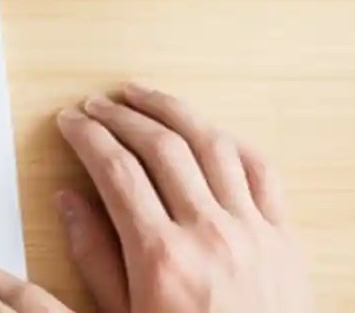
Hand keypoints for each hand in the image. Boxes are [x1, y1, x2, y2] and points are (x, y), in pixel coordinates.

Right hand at [55, 84, 310, 312]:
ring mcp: (253, 231)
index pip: (116, 170)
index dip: (88, 136)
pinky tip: (205, 131)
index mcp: (161, 258)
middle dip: (121, 116)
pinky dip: (229, 140)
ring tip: (141, 96)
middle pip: (160, 146)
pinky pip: (260, 169)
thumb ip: (93, 258)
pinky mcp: (285, 236)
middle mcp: (209, 234)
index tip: (71, 122)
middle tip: (96, 105)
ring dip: (171, 110)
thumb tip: (69, 199)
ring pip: (211, 143)